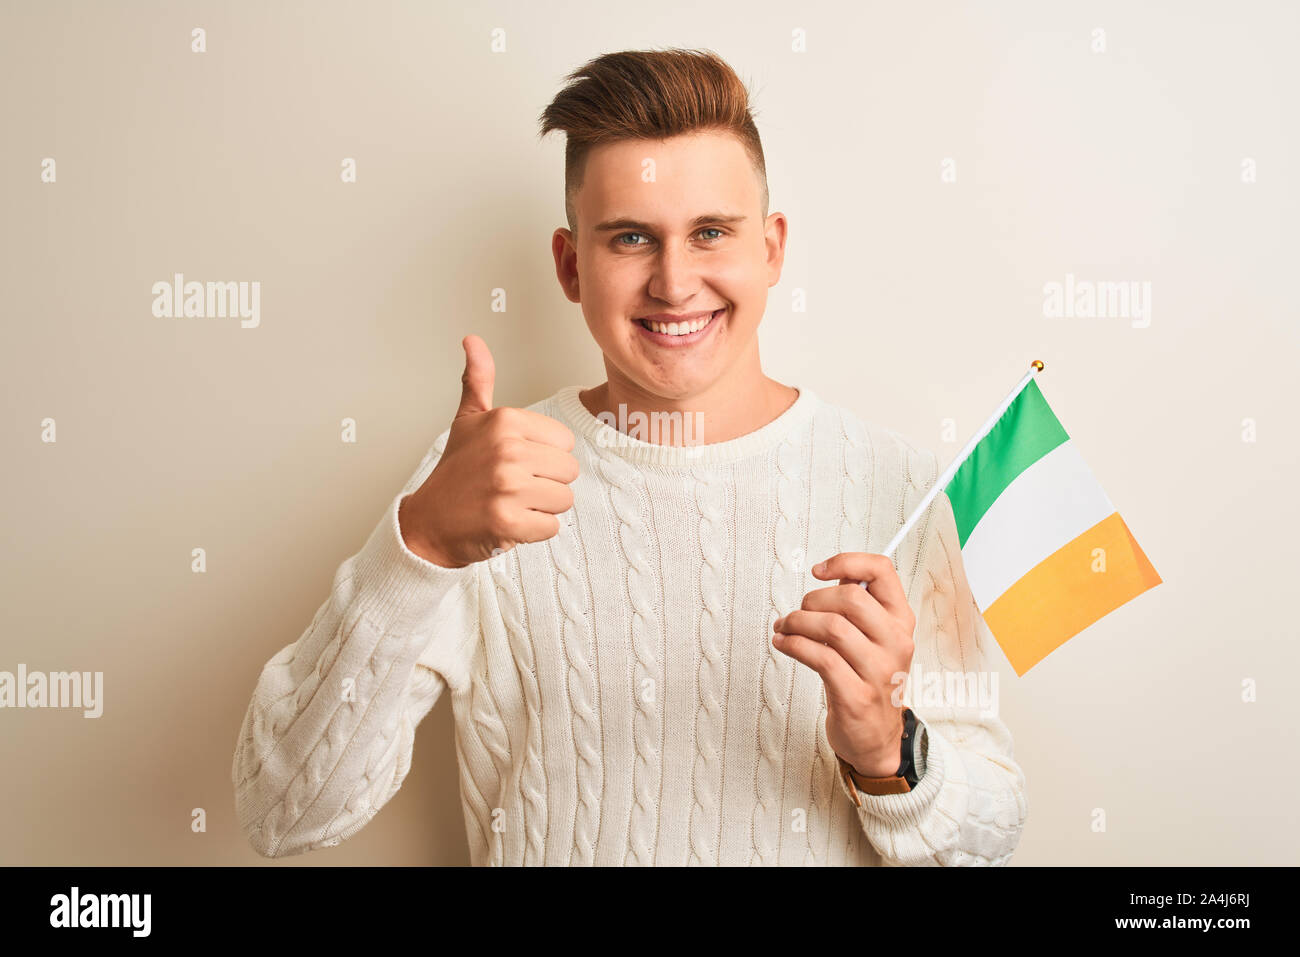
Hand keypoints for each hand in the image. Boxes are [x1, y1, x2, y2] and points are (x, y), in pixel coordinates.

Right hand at [398, 334, 579, 567]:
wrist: (428, 522)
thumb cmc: (456, 472)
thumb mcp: (467, 420)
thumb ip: (478, 380)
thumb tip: (472, 340)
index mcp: (504, 421)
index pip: (564, 442)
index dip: (545, 456)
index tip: (516, 462)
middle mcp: (507, 451)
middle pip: (569, 471)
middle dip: (547, 483)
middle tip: (513, 486)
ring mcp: (506, 487)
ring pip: (564, 500)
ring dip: (541, 508)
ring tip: (511, 503)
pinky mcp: (507, 522)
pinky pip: (551, 528)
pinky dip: (533, 531)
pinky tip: (508, 522)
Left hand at [771, 553, 916, 776]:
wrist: (877, 736)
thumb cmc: (869, 679)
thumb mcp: (876, 638)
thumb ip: (861, 605)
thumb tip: (832, 572)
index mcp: (901, 620)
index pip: (882, 571)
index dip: (846, 561)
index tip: (819, 570)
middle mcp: (896, 642)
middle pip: (850, 597)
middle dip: (812, 599)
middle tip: (797, 612)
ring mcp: (880, 671)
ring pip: (832, 626)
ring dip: (797, 622)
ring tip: (784, 628)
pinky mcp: (857, 695)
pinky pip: (820, 658)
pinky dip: (794, 645)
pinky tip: (784, 644)